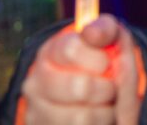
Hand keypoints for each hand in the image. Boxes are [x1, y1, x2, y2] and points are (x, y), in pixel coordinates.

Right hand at [20, 15, 142, 124]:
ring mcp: (38, 112)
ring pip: (81, 118)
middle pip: (80, 87)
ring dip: (105, 113)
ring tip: (103, 106)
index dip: (99, 57)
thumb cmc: (103, 62)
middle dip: (106, 88)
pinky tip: (96, 120)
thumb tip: (91, 33)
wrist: (99, 96)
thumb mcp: (110, 39)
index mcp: (51, 52)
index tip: (106, 63)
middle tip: (109, 88)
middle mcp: (36, 84)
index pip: (72, 49)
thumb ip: (105, 30)